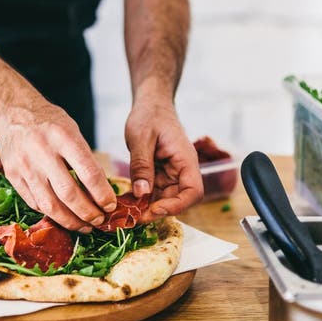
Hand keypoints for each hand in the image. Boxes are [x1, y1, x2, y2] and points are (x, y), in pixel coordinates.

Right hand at [0, 100, 117, 233]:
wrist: (14, 114)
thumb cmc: (49, 123)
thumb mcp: (72, 130)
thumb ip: (85, 159)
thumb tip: (101, 192)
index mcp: (62, 136)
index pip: (88, 172)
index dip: (102, 194)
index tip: (111, 205)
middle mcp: (42, 152)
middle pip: (68, 193)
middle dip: (88, 213)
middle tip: (100, 220)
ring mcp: (25, 166)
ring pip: (50, 205)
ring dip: (71, 221)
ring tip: (85, 226)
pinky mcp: (12, 176)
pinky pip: (35, 203)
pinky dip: (52, 214)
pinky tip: (64, 216)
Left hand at [124, 97, 202, 221]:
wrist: (150, 103)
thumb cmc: (149, 115)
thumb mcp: (141, 138)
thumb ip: (142, 165)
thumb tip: (142, 193)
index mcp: (185, 159)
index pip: (192, 191)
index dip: (176, 206)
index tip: (154, 210)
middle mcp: (182, 169)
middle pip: (178, 199)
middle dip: (159, 210)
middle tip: (135, 217)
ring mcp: (171, 172)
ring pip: (165, 197)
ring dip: (149, 206)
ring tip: (129, 212)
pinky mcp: (160, 172)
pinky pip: (155, 190)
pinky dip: (144, 197)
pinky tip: (129, 201)